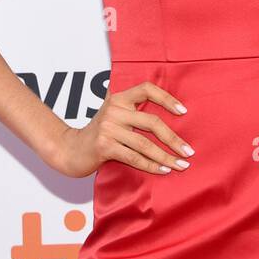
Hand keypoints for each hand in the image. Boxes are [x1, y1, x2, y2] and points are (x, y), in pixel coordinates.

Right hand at [53, 81, 194, 177]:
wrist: (70, 150)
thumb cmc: (99, 135)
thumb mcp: (115, 117)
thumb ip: (134, 114)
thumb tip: (171, 124)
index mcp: (119, 98)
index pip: (147, 89)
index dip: (166, 98)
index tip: (184, 111)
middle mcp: (114, 110)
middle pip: (152, 122)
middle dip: (173, 139)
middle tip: (189, 151)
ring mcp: (108, 128)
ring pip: (145, 144)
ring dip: (166, 156)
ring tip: (181, 165)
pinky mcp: (104, 146)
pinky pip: (134, 157)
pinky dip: (151, 165)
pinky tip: (163, 170)